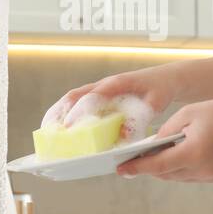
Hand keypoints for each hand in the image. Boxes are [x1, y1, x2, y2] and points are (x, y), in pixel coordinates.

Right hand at [43, 66, 180, 137]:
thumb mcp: (155, 104)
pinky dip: (67, 113)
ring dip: (58, 112)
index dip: (78, 112)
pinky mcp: (101, 94)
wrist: (166, 78)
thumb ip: (140, 118)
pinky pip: (79, 102)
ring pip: (73, 98)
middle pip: (74, 95)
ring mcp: (100, 88)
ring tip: (46, 131)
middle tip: (47, 130)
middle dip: (59, 112)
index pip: (91, 97)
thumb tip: (123, 135)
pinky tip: (62, 128)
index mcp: (116, 84)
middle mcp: (104, 84)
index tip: (68, 128)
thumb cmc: (160, 89)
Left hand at [116, 98, 212, 182]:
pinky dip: (176, 168)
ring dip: (161, 168)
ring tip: (148, 156)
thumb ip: (165, 131)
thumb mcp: (187, 114)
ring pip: (175, 176)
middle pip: (165, 173)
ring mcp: (209, 175)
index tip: (120, 168)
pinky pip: (187, 175)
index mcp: (194, 152)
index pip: (158, 165)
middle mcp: (202, 169)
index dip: (137, 167)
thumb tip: (150, 147)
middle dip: (147, 166)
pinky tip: (170, 156)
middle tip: (130, 159)